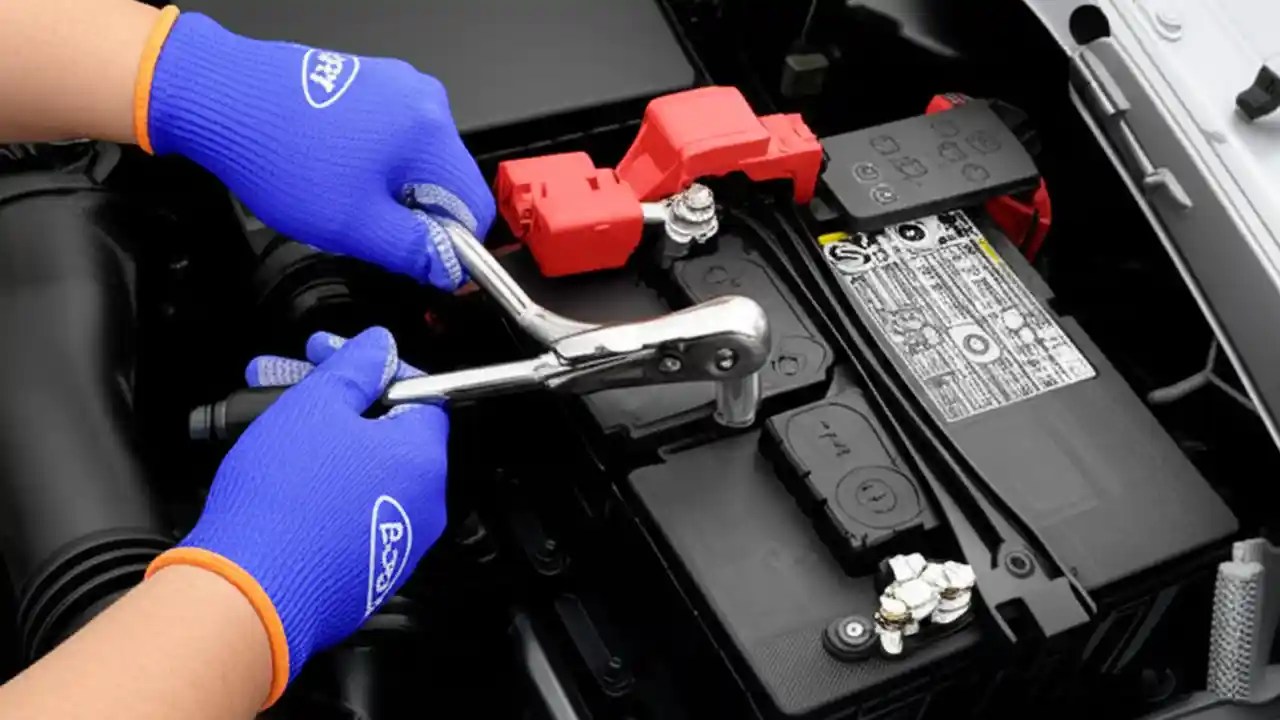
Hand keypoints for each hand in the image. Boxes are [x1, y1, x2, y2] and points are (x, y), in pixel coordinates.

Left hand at [141, 12, 493, 289]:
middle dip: (416, 215)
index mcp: (430, 132)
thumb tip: (447, 269)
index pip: (475, 206)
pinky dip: (373, 165)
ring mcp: (395, 86)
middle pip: (447, 182)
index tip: (427, 263)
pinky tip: (334, 171)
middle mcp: (421, 100)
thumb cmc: (277, 150)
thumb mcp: (354, 224)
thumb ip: (413, 252)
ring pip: (418, 162)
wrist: (221, 97)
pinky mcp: (370, 84)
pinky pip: (393, 138)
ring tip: (342, 194)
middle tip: (368, 228)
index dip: (455, 246)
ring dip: (391, 190)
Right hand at [148, 328, 447, 706]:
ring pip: (367, 474)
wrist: (251, 590)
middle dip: (339, 404)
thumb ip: (355, 368)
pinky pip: (353, 516)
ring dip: (327, 444)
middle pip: (390, 435)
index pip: (421, 395)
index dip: (376, 371)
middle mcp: (423, 506)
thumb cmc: (284, 501)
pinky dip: (325, 490)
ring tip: (276, 427)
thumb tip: (380, 346)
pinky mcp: (366, 573)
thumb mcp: (316, 406)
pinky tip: (286, 480)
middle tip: (293, 386)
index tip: (337, 359)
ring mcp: (396, 544)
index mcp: (423, 459)